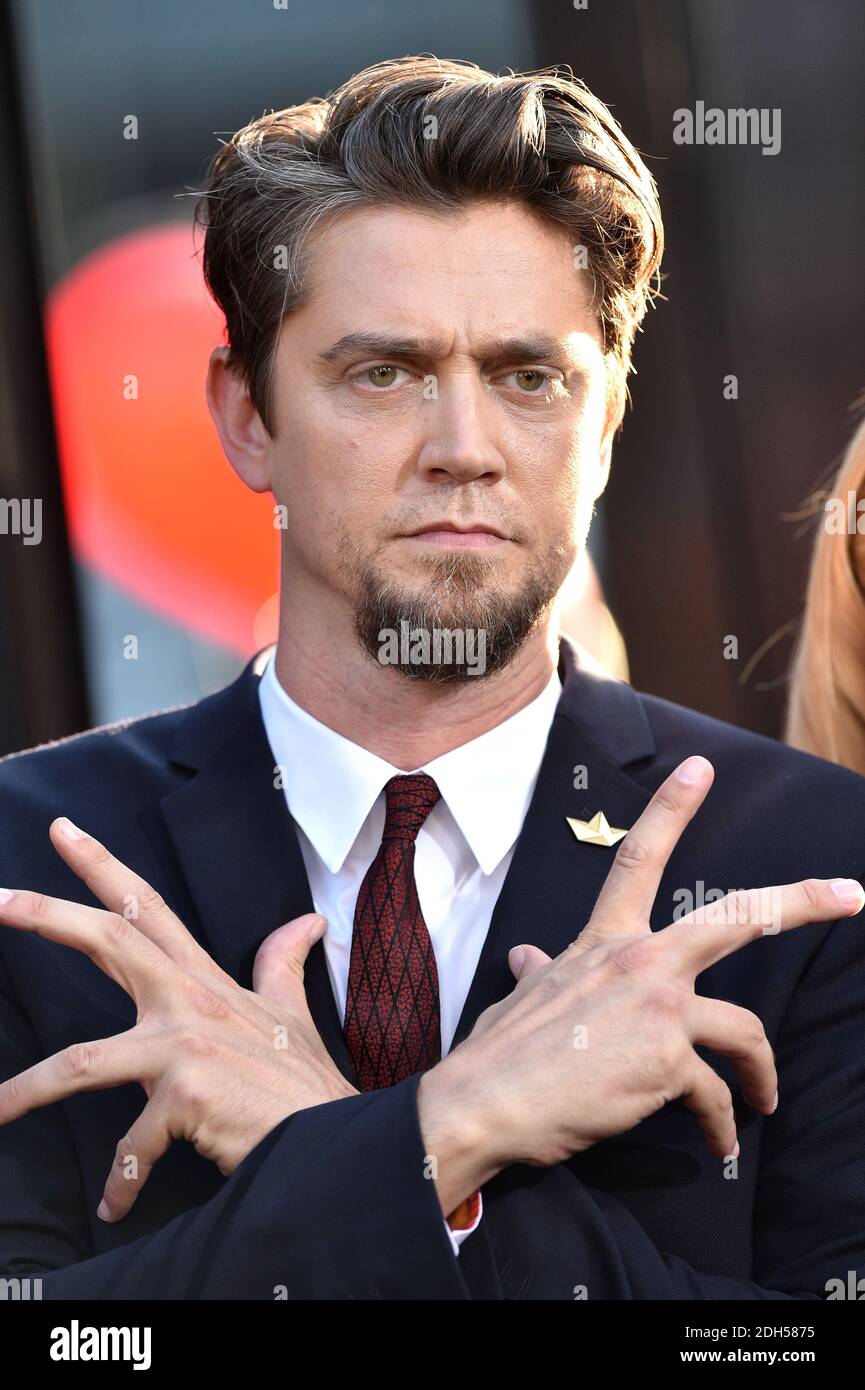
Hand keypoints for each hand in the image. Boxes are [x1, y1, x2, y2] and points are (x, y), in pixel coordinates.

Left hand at [0, 818, 356, 1221]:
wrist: (335, 1136)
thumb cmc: (305, 1082)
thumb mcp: (292, 1013)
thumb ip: (283, 963)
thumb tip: (307, 921)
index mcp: (204, 980)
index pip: (147, 906)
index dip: (102, 864)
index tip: (61, 832)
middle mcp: (189, 1002)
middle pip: (109, 940)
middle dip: (46, 916)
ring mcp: (184, 1047)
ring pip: (81, 1063)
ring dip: (26, 1090)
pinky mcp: (184, 1097)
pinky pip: (130, 1147)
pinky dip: (121, 1183)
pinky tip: (112, 1207)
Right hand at [418, 755, 864, 1210]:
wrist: (483, 1103)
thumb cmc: (499, 1055)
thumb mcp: (523, 999)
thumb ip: (542, 974)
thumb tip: (528, 959)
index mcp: (604, 942)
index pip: (640, 858)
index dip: (670, 807)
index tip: (701, 767)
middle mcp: (638, 961)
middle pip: (737, 916)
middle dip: (803, 902)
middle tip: (853, 894)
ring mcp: (657, 1007)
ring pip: (744, 1030)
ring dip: (762, 1073)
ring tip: (764, 1101)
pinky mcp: (665, 1060)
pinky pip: (715, 1096)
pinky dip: (721, 1127)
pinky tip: (718, 1146)